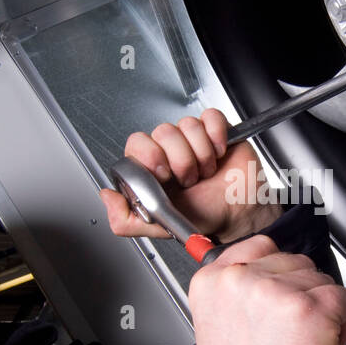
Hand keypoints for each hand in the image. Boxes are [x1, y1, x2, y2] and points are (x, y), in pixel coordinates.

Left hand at [99, 109, 281, 242]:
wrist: (238, 214)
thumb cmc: (203, 217)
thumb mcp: (158, 227)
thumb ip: (125, 220)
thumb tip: (107, 196)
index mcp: (151, 168)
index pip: (138, 143)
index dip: (151, 156)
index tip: (165, 175)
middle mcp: (169, 150)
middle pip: (163, 131)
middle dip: (180, 159)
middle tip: (189, 179)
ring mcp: (192, 139)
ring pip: (188, 125)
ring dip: (201, 154)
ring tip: (206, 173)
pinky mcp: (215, 129)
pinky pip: (211, 117)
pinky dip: (217, 136)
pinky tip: (219, 154)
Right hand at [187, 235, 345, 344]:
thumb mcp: (220, 325)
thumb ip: (239, 290)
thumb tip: (270, 267)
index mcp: (212, 282)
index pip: (260, 247)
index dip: (278, 276)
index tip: (276, 303)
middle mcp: (240, 281)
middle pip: (295, 262)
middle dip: (301, 295)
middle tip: (287, 336)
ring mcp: (275, 292)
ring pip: (321, 280)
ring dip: (321, 310)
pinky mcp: (310, 308)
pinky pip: (342, 299)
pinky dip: (340, 325)